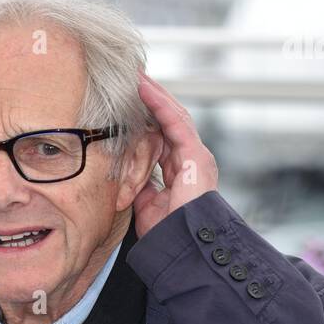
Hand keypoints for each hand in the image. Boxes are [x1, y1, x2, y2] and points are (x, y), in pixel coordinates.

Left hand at [132, 71, 218, 238]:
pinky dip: (159, 104)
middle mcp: (191, 160)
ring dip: (154, 94)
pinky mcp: (195, 155)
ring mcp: (195, 156)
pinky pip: (175, 122)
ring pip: (174, 116)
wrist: (185, 247)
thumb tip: (128, 179)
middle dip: (153, 99)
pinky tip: (145, 88)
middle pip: (170, 121)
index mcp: (181, 172)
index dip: (148, 118)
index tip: (131, 102)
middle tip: (134, 78)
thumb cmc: (169, 235)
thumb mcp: (147, 207)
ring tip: (137, 76)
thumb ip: (142, 188)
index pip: (164, 137)